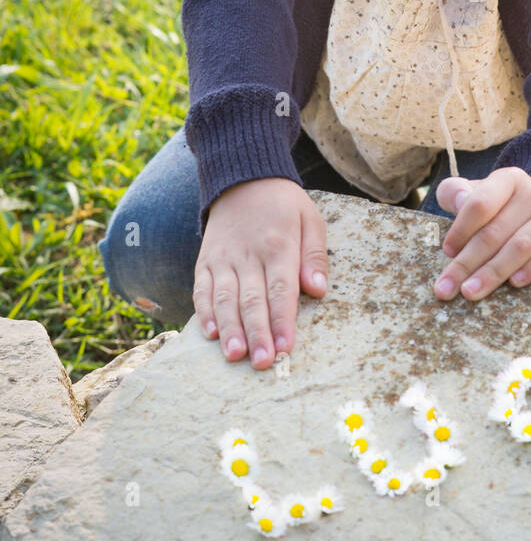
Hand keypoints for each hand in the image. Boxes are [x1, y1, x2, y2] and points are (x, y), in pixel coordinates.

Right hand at [192, 177, 327, 368]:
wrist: (242, 178)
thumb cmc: (283, 205)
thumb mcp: (310, 219)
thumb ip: (315, 255)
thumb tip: (318, 290)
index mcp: (278, 245)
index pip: (281, 289)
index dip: (282, 320)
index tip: (286, 347)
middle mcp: (248, 254)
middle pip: (252, 299)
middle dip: (257, 334)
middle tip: (263, 363)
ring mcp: (223, 258)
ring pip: (224, 298)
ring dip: (230, 329)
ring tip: (235, 356)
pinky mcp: (205, 260)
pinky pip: (201, 288)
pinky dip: (204, 311)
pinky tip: (210, 333)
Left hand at [432, 167, 530, 300]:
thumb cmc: (501, 210)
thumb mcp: (476, 196)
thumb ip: (455, 192)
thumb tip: (458, 200)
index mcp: (507, 179)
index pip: (480, 204)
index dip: (461, 230)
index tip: (447, 252)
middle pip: (496, 231)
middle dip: (468, 262)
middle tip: (448, 288)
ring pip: (521, 245)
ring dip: (494, 271)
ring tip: (472, 292)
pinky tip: (515, 283)